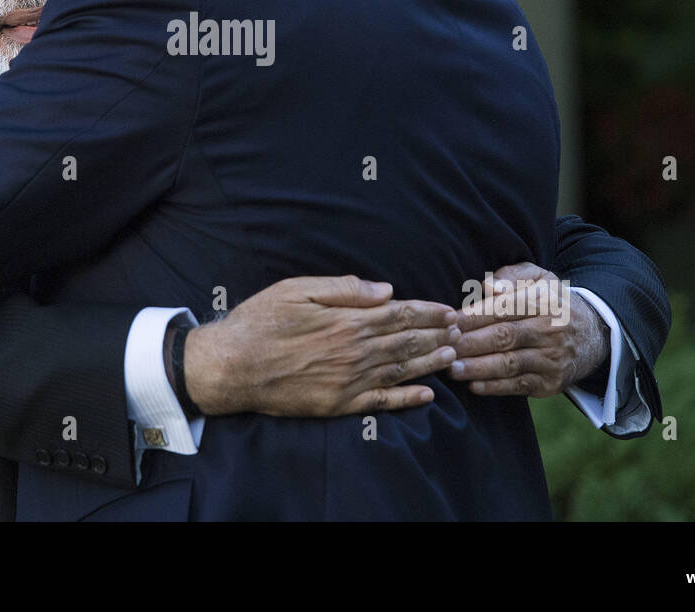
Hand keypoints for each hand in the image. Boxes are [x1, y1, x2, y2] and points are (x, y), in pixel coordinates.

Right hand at [182, 275, 461, 416]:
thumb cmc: (261, 321)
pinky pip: (382, 404)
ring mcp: (350, 382)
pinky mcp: (339, 405)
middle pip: (407, 342)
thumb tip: (386, 289)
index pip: (399, 313)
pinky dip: (408, 400)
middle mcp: (356, 352)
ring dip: (430, 362)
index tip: (450, 309)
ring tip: (453, 355)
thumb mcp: (297, 289)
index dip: (428, 311)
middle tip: (462, 331)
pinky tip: (427, 395)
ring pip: (401, 371)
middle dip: (437, 334)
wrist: (232, 366)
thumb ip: (344, 289)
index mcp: (348, 321)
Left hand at [449, 262, 607, 396]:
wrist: (593, 334)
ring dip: (478, 368)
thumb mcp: (538, 278)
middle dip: (470, 343)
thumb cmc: (550, 301)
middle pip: (504, 336)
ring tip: (451, 368)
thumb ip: (511, 277)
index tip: (448, 322)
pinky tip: (474, 385)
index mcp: (544, 301)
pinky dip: (496, 387)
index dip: (474, 316)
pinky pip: (519, 385)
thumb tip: (490, 287)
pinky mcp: (551, 382)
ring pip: (510, 363)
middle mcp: (551, 330)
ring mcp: (552, 358)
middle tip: (443, 347)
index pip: (504, 308)